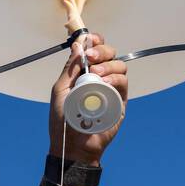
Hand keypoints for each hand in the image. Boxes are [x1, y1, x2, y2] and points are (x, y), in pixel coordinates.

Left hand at [48, 31, 127, 164]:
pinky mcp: (120, 101)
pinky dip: (114, 78)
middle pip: (110, 53)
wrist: (72, 145)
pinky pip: (123, 82)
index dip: (94, 41)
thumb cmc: (63, 120)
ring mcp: (111, 89)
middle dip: (102, 50)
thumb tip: (78, 46)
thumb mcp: (61, 90)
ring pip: (119, 65)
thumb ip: (70, 69)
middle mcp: (100, 78)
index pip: (95, 50)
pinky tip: (104, 83)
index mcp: (85, 73)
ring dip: (108, 65)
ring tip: (96, 74)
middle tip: (91, 58)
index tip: (89, 40)